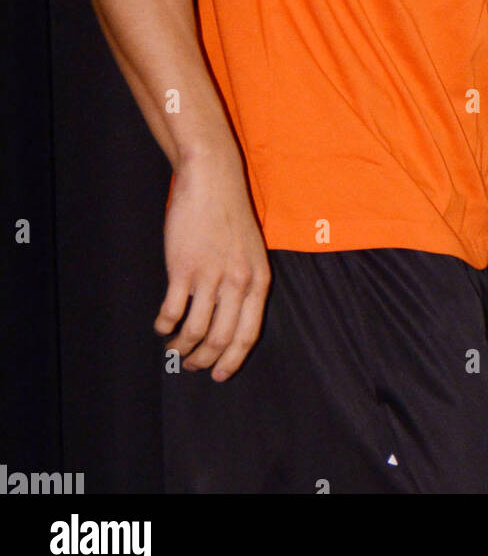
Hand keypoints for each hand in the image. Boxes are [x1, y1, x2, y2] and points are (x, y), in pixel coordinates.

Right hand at [153, 149, 271, 381]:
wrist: (213, 180)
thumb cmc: (230, 215)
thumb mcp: (252, 251)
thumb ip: (245, 283)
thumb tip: (232, 320)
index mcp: (258, 279)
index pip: (248, 334)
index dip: (232, 360)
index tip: (220, 374)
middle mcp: (238, 281)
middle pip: (221, 338)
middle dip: (204, 359)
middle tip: (192, 365)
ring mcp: (210, 275)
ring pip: (196, 330)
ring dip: (182, 345)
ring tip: (174, 346)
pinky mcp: (183, 268)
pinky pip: (172, 310)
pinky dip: (164, 324)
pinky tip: (161, 325)